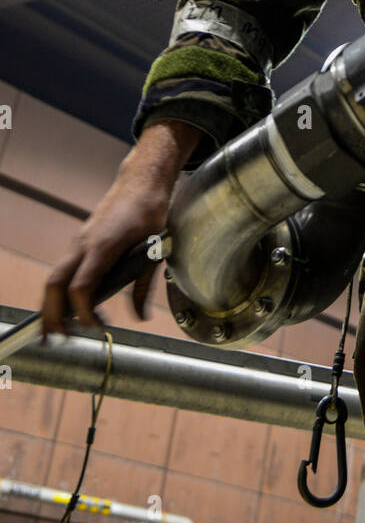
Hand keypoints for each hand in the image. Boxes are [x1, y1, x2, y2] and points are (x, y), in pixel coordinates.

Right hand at [40, 121, 200, 337]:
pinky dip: (60, 291)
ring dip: (51, 305)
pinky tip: (69, 309)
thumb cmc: (149, 211)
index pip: (82, 286)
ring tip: (56, 331)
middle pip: (54, 283)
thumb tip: (140, 317)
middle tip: (54, 339)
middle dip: (51, 313)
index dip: (83, 311)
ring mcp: (80, 243)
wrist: (141, 182)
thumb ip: (143, 285)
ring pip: (55, 277)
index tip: (95, 327)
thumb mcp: (156, 249)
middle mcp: (84, 244)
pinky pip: (64, 270)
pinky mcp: (82, 242)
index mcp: (103, 246)